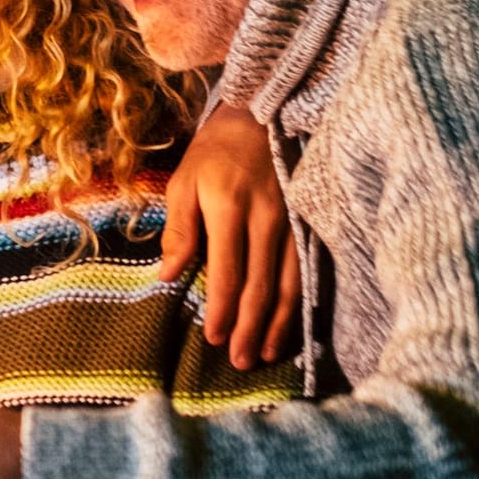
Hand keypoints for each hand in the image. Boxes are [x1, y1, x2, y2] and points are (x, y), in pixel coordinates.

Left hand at [162, 99, 300, 368]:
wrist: (262, 118)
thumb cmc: (213, 154)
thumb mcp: (183, 183)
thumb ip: (179, 229)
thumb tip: (170, 275)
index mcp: (230, 208)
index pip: (228, 271)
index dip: (223, 309)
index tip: (215, 338)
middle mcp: (268, 219)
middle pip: (262, 285)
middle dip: (250, 327)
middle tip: (241, 360)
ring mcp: (294, 222)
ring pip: (291, 283)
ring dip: (279, 323)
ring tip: (267, 354)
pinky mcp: (309, 223)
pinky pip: (307, 271)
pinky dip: (300, 302)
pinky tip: (294, 325)